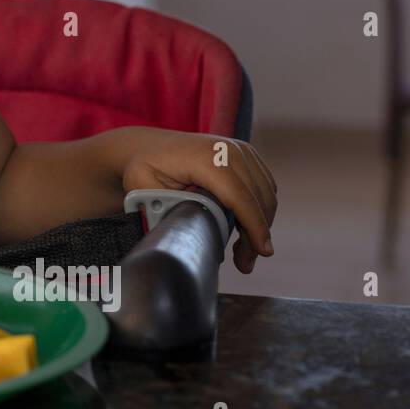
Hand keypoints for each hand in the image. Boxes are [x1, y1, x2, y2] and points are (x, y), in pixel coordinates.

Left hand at [120, 127, 277, 273]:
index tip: (262, 252)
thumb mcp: (144, 188)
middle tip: (244, 264)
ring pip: (266, 194)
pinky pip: (264, 185)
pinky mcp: (246, 153)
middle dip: (257, 234)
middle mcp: (228, 150)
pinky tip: (244, 227)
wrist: (148, 145)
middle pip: (257, 199)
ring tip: (243, 251)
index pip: (240, 198)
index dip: (254, 226)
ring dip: (261, 223)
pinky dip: (259, 208)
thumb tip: (191, 235)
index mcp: (206, 159)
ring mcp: (240, 149)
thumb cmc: (145, 167)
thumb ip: (165, 209)